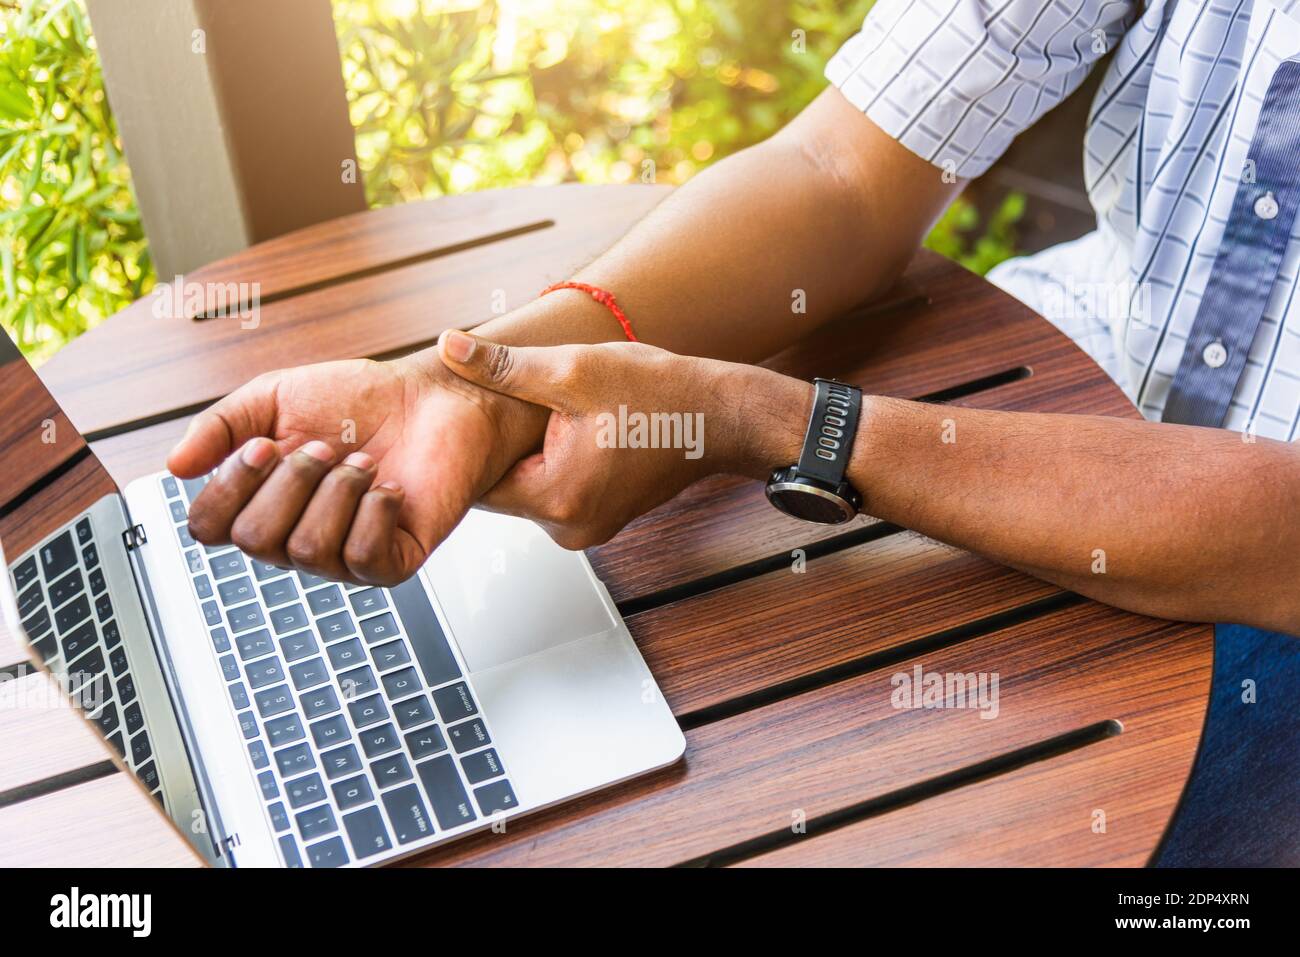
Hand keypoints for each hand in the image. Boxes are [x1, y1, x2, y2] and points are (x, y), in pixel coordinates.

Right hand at [167, 352, 546, 584]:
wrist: (434, 399)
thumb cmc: (358, 402)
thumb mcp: (275, 397)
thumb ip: (221, 426)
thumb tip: (174, 466)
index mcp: (260, 503)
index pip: (208, 527)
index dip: (230, 486)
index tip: (266, 443)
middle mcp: (293, 537)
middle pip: (253, 538)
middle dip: (291, 480)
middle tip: (330, 447)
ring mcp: (341, 557)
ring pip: (306, 547)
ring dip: (337, 490)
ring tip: (366, 461)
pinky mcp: (391, 564)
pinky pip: (361, 557)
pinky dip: (374, 511)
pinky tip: (390, 488)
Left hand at [437, 330, 810, 548]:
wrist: (720, 418)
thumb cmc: (658, 393)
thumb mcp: (573, 369)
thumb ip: (503, 367)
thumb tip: (448, 347)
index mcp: (556, 500)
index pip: (477, 483)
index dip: (467, 444)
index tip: (462, 410)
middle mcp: (569, 529)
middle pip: (501, 488)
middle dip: (500, 446)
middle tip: (501, 402)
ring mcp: (586, 530)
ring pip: (528, 489)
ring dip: (527, 454)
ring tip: (540, 414)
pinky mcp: (600, 520)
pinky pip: (555, 492)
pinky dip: (551, 463)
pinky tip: (566, 429)